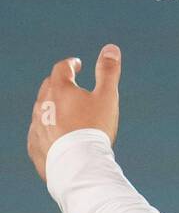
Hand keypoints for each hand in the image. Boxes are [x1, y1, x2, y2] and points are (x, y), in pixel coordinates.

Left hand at [27, 44, 121, 180]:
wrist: (77, 164)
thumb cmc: (94, 128)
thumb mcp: (107, 97)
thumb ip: (108, 72)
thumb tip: (111, 48)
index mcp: (60, 89)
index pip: (62, 68)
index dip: (71, 64)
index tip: (78, 65)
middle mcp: (43, 104)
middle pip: (49, 87)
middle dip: (60, 83)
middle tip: (72, 86)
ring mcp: (36, 125)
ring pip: (42, 109)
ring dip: (53, 106)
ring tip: (67, 112)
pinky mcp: (34, 144)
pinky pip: (39, 131)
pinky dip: (48, 128)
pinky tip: (58, 135)